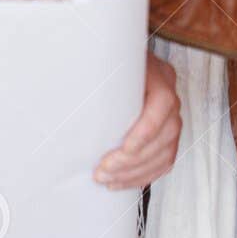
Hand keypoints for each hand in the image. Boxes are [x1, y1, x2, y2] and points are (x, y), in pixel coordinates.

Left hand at [95, 52, 180, 189]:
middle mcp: (171, 95)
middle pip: (163, 135)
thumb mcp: (105, 60)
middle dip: (133, 161)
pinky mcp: (167, 132)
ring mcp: (172, 115)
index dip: (144, 133)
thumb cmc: (108, 59)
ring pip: (165, 152)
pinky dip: (145, 174)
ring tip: (108, 180)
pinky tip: (123, 181)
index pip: (162, 106)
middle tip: (103, 171)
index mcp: (159, 75)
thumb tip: (65, 95)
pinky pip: (164, 159)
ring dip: (136, 173)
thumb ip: (98, 76)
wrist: (121, 56)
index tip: (121, 151)